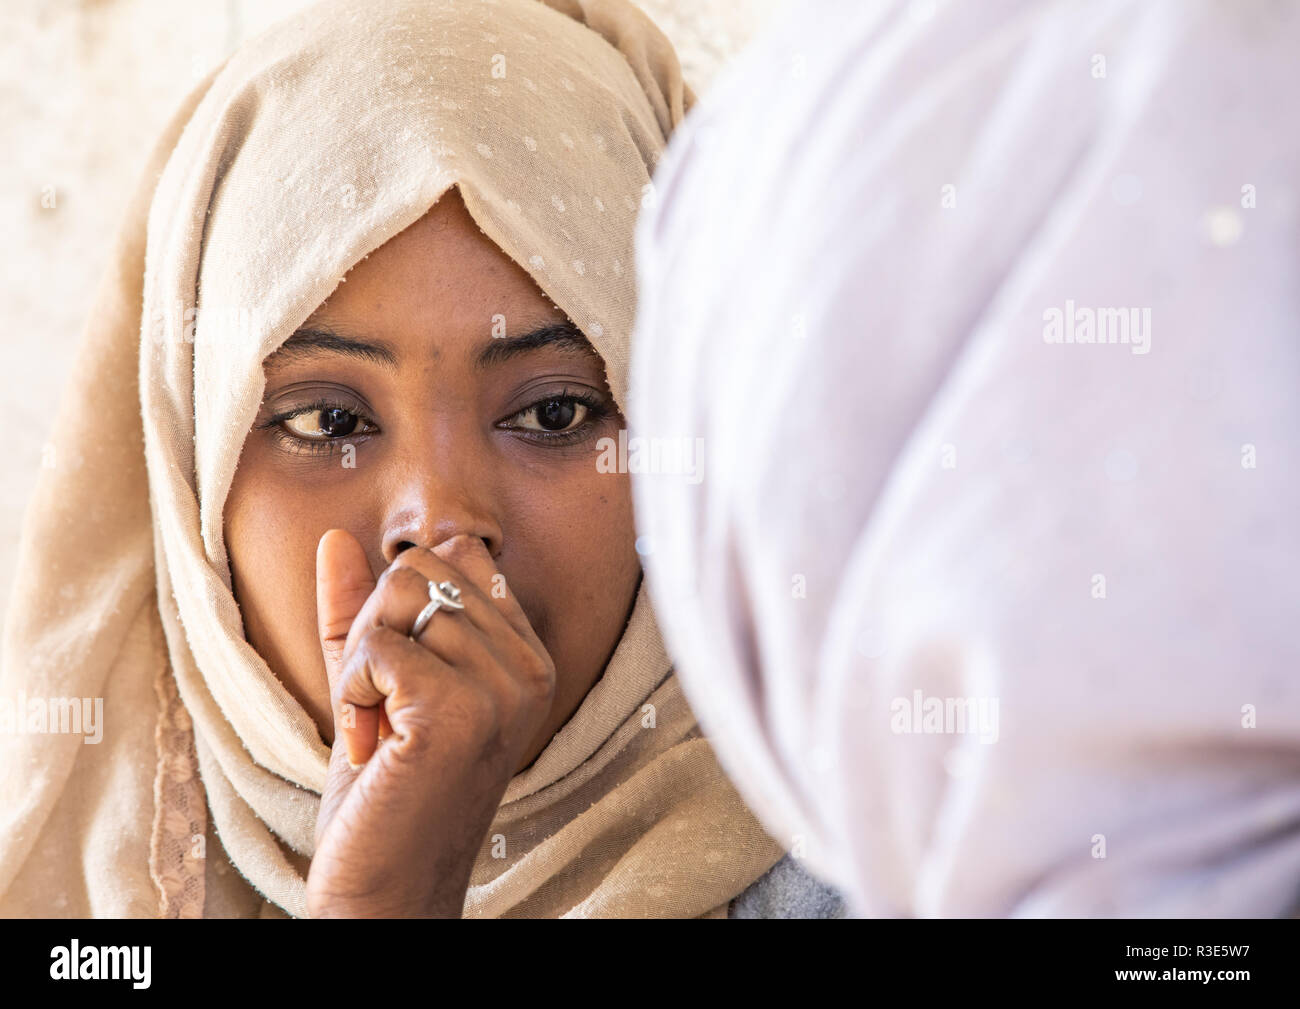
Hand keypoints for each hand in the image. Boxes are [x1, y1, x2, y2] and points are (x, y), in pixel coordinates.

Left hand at [305, 529, 555, 917]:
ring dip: (361, 667)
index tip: (400, 676)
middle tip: (382, 705)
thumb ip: (361, 611)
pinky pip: (378, 644)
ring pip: (397, 600)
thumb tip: (336, 539)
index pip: (458, 555)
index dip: (402, 605)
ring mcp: (502, 690)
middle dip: (377, 630)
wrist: (387, 883)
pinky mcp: (459, 712)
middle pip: (421, 570)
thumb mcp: (373, 684)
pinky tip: (370, 741)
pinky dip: (351, 690)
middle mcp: (528, 669)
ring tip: (378, 727)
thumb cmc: (385, 790)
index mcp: (525, 657)